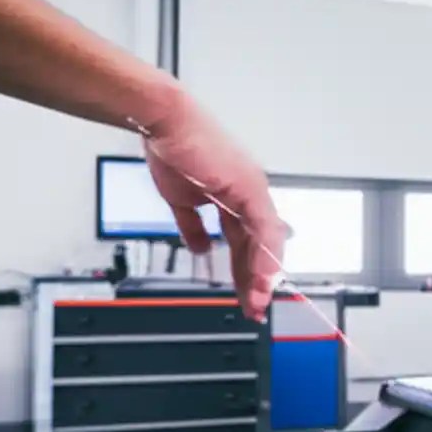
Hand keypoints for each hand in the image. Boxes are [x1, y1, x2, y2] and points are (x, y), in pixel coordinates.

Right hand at [140, 95, 287, 321]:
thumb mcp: (181, 200)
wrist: (166, 124)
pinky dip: (263, 255)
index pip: (248, 240)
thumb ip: (192, 226)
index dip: (246, 268)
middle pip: (258, 245)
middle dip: (255, 280)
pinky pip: (263, 228)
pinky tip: (262, 277)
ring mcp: (252, 191)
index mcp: (236, 196)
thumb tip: (198, 248)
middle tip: (255, 307)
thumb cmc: (173, 151)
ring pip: (265, 241)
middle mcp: (249, 194)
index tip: (246, 292)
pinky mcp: (249, 188)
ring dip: (260, 274)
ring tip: (257, 301)